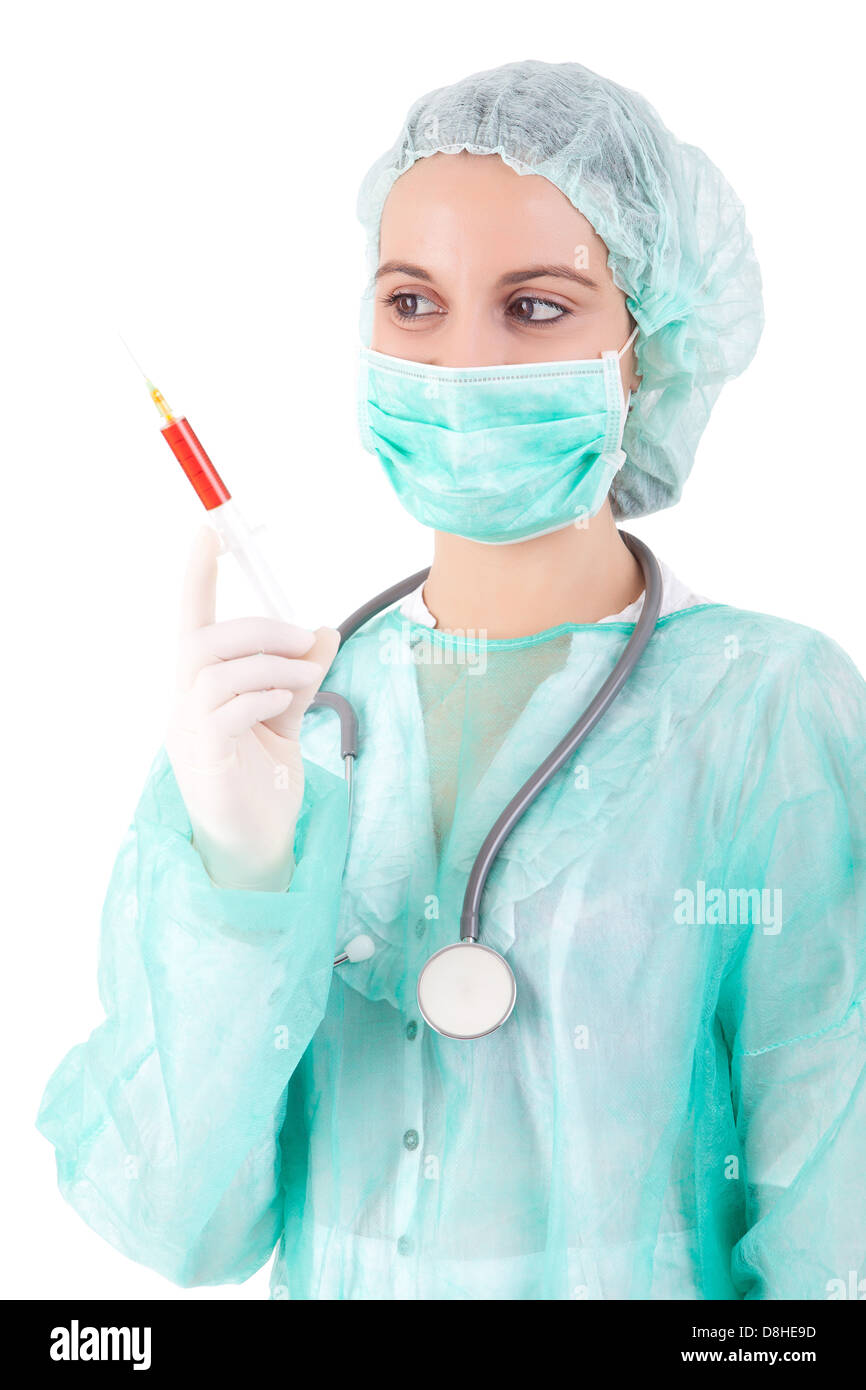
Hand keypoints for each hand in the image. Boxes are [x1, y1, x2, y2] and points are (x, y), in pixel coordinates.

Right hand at [165, 526, 339, 889]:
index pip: (192, 621)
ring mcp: (188, 730)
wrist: (258, 845)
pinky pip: (225, 708)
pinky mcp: (203, 756)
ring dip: (270, 660)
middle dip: (259, 627)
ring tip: (309, 674)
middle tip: (306, 637)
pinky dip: (262, 693)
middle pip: (204, 640)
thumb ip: (300, 677)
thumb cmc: (262, 784)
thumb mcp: (287, 719)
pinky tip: (285, 703)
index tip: (207, 530)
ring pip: (214, 667)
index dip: (197, 576)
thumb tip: (326, 631)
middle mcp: (185, 703)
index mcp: (202, 688)